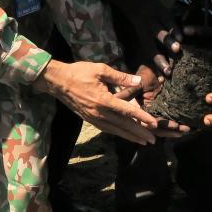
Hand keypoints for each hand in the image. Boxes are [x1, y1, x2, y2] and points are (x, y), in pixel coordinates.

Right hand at [33, 60, 159, 144]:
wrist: (58, 82)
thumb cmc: (79, 72)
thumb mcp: (101, 70)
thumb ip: (121, 77)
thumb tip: (138, 81)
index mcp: (104, 100)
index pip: (127, 110)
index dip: (142, 118)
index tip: (154, 124)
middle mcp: (100, 113)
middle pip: (124, 125)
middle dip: (140, 133)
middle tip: (153, 140)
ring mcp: (94, 118)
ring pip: (116, 130)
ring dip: (130, 136)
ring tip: (143, 142)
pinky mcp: (90, 120)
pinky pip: (107, 129)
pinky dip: (119, 133)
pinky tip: (125, 135)